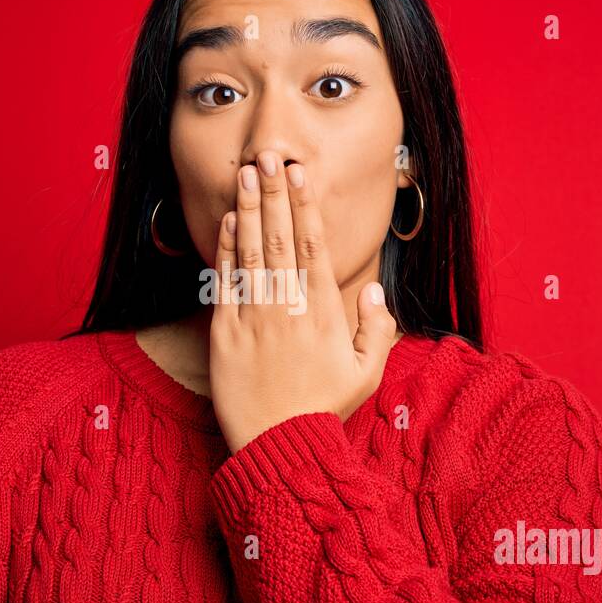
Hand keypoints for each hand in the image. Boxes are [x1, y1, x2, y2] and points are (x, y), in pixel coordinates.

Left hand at [209, 150, 397, 453]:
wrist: (279, 447)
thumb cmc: (324, 410)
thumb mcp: (366, 373)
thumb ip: (376, 327)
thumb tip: (376, 287)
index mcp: (323, 311)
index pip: (314, 246)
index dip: (306, 205)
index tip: (300, 174)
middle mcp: (288, 306)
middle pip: (281, 237)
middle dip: (275, 193)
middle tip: (269, 155)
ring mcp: (254, 317)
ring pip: (252, 252)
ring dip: (250, 208)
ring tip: (246, 173)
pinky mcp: (225, 333)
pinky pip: (226, 282)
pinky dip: (227, 249)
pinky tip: (229, 221)